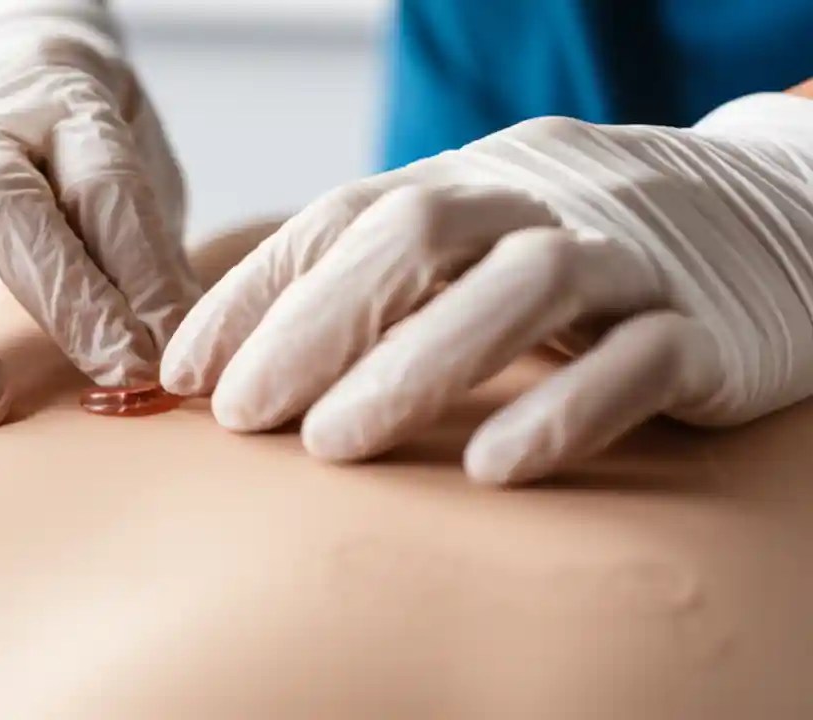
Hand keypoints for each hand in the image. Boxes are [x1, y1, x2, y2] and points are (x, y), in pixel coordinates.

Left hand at [162, 93, 812, 484]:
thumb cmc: (592, 247)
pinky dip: (562, 408)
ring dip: (417, 366)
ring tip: (332, 447)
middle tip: (243, 416)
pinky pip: (637, 358)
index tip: (186, 369)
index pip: (345, 215)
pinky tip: (493, 467)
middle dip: (315, 326)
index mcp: (475, 181)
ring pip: (523, 287)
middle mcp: (542, 203)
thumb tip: (251, 348)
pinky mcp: (707, 325)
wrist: (783, 214)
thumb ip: (390, 277)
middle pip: (418, 235)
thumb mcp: (484, 240)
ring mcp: (628, 258)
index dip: (259, 289)